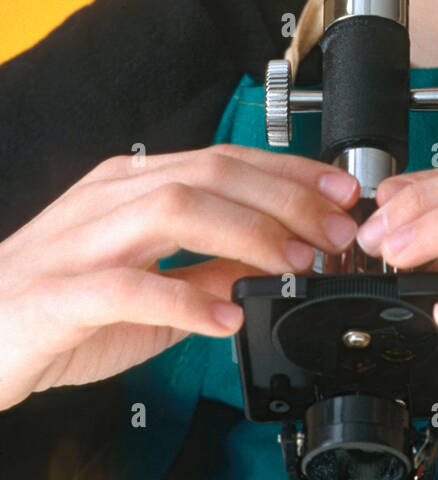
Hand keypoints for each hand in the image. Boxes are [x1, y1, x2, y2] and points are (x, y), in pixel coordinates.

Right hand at [0, 143, 360, 410]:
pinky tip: (225, 320)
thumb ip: (205, 274)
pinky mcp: (57, 293)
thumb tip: (272, 266)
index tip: (342, 194)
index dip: (290, 173)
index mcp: (132, 186)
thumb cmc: (54, 309)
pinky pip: (126, 286)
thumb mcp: (149, 290)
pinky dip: (185, 301)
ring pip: (174, 208)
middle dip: (286, 198)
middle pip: (211, 173)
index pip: (225, 160)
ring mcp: (80, 241)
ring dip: (246, 233)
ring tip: (292, 264)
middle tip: (335, 231)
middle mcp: (109, 198)